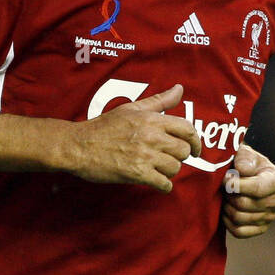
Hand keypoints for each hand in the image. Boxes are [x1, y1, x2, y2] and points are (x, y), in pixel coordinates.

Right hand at [66, 84, 201, 192]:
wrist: (78, 146)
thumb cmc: (104, 127)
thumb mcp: (132, 108)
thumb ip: (159, 101)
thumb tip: (180, 89)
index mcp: (152, 119)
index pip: (187, 129)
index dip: (196, 141)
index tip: (195, 149)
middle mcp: (151, 136)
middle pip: (184, 150)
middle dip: (179, 157)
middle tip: (168, 159)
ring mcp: (145, 155)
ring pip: (175, 168)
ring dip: (169, 171)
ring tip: (158, 169)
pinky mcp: (137, 173)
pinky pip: (164, 183)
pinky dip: (163, 185)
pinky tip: (156, 182)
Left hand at [223, 144, 274, 237]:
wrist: (245, 175)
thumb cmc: (245, 163)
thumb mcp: (245, 154)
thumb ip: (244, 158)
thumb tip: (242, 170)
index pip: (257, 188)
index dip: (235, 185)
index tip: (224, 178)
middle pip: (243, 204)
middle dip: (228, 195)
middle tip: (223, 188)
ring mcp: (270, 217)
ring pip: (239, 218)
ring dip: (226, 207)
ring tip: (225, 197)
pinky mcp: (261, 229)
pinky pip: (239, 232)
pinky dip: (228, 222)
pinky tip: (225, 211)